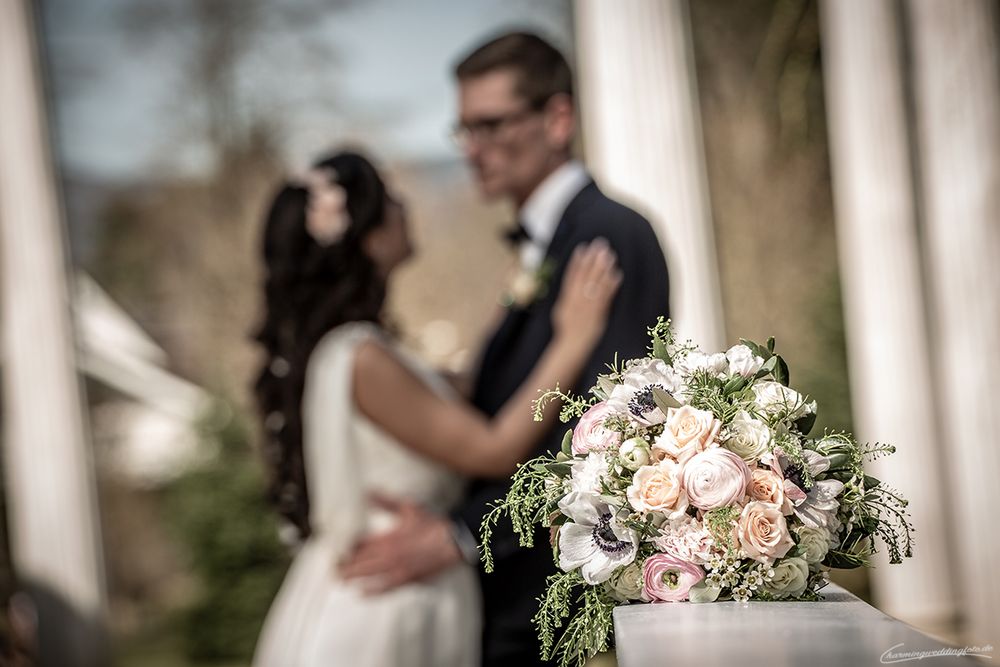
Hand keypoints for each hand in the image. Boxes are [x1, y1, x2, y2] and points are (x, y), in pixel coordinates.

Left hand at [337, 494, 462, 593]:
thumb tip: (368, 491)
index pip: (359, 545)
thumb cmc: (431, 525)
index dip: (345, 548)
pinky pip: (385, 588)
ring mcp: (397, 569)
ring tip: (340, 580)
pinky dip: (372, 591)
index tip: (335, 549)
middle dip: (344, 565)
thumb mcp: (407, 509)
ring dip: (353, 577)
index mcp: (388, 537)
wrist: (452, 542)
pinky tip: (361, 593)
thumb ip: (386, 501)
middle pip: (360, 562)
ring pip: (369, 575)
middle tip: (332, 568)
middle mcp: (389, 555)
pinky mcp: (406, 579)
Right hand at [552, 238, 621, 345]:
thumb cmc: (567, 327)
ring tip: (610, 256)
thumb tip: (571, 281)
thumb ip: (567, 295)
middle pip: (586, 276)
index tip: (583, 247)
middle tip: (600, 245)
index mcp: (567, 298)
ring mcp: (588, 306)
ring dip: (604, 269)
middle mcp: (577, 300)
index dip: (577, 261)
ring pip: (597, 284)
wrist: (572, 344)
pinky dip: (611, 285)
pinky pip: (606, 297)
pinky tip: (617, 274)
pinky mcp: (599, 313)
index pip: (572, 275)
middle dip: (593, 259)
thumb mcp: (561, 309)